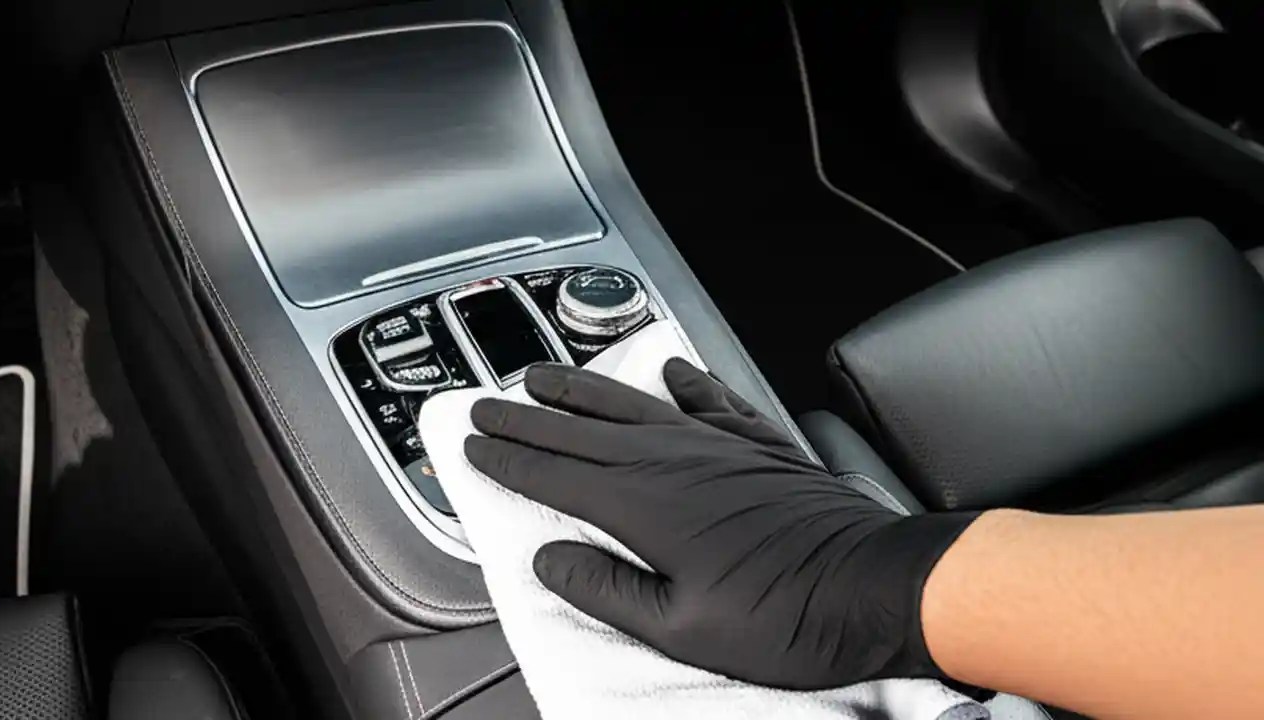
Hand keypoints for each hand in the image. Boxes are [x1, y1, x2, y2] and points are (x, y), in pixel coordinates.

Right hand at [464, 359, 977, 689]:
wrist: (874, 584)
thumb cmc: (784, 617)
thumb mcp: (682, 628)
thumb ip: (608, 589)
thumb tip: (549, 560)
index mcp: (646, 506)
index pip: (556, 474)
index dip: (509, 459)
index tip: (473, 444)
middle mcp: (673, 460)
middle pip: (581, 429)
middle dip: (526, 416)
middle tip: (486, 403)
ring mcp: (716, 444)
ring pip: (632, 403)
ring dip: (583, 387)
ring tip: (545, 373)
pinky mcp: (757, 442)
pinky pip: (707, 398)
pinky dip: (682, 381)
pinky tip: (669, 369)